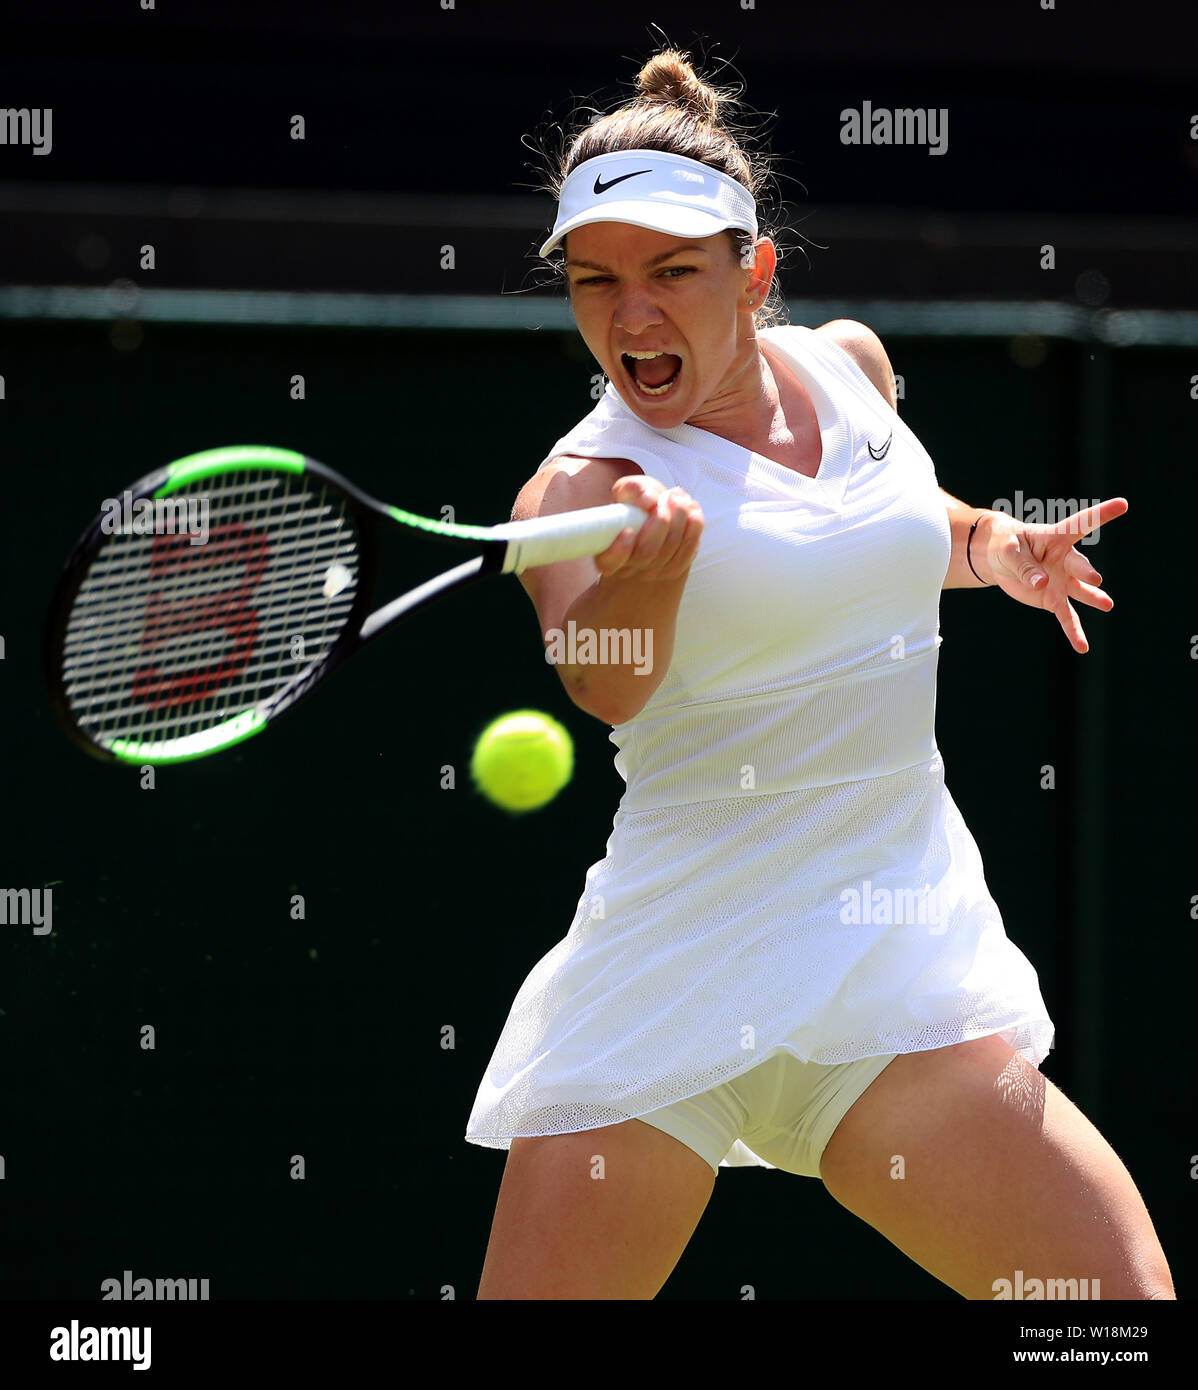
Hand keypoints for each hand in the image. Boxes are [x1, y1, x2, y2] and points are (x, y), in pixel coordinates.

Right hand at [594, 475, 703, 581]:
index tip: (628, 530)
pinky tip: (692, 511)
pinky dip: (693, 529)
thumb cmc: (637, 502)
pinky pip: (687, 553)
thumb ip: (634, 489)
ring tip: (677, 497)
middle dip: (660, 523)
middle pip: (646, 553)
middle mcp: (627, 568)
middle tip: (665, 498)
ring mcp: (651, 572)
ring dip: (679, 520)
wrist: (655, 515)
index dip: (619, 551)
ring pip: (668, 552)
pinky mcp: (674, 569)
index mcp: (607, 552)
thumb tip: (649, 501)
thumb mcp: (629, 490)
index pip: (608, 562)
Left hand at [979, 498, 1127, 652]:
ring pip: (1080, 591)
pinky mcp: (1053, 599)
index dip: (1102, 513)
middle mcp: (1064, 560)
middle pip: (1078, 564)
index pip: (1082, 523)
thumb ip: (1024, 566)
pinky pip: (1066, 616)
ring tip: (1107, 605)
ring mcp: (1062, 580)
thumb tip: (1041, 584)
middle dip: (1085, 571)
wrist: (999, 559)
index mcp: (1055, 538)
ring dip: (1092, 598)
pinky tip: (1082, 647)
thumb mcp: (1009, 551)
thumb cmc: (1006, 545)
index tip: (1123, 504)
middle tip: (1094, 579)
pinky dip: (1073, 632)